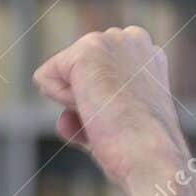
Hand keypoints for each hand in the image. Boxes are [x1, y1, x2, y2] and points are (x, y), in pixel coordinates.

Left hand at [32, 26, 195, 195]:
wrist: (150, 157)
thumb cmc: (140, 151)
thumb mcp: (116, 126)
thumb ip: (91, 116)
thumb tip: (65, 120)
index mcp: (146, 55)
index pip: (94, 75)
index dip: (98, 104)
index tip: (123, 120)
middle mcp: (132, 39)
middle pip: (74, 71)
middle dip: (84, 101)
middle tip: (113, 119)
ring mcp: (111, 40)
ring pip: (60, 74)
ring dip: (74, 104)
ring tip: (106, 115)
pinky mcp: (89, 48)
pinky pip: (45, 77)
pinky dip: (59, 100)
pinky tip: (92, 107)